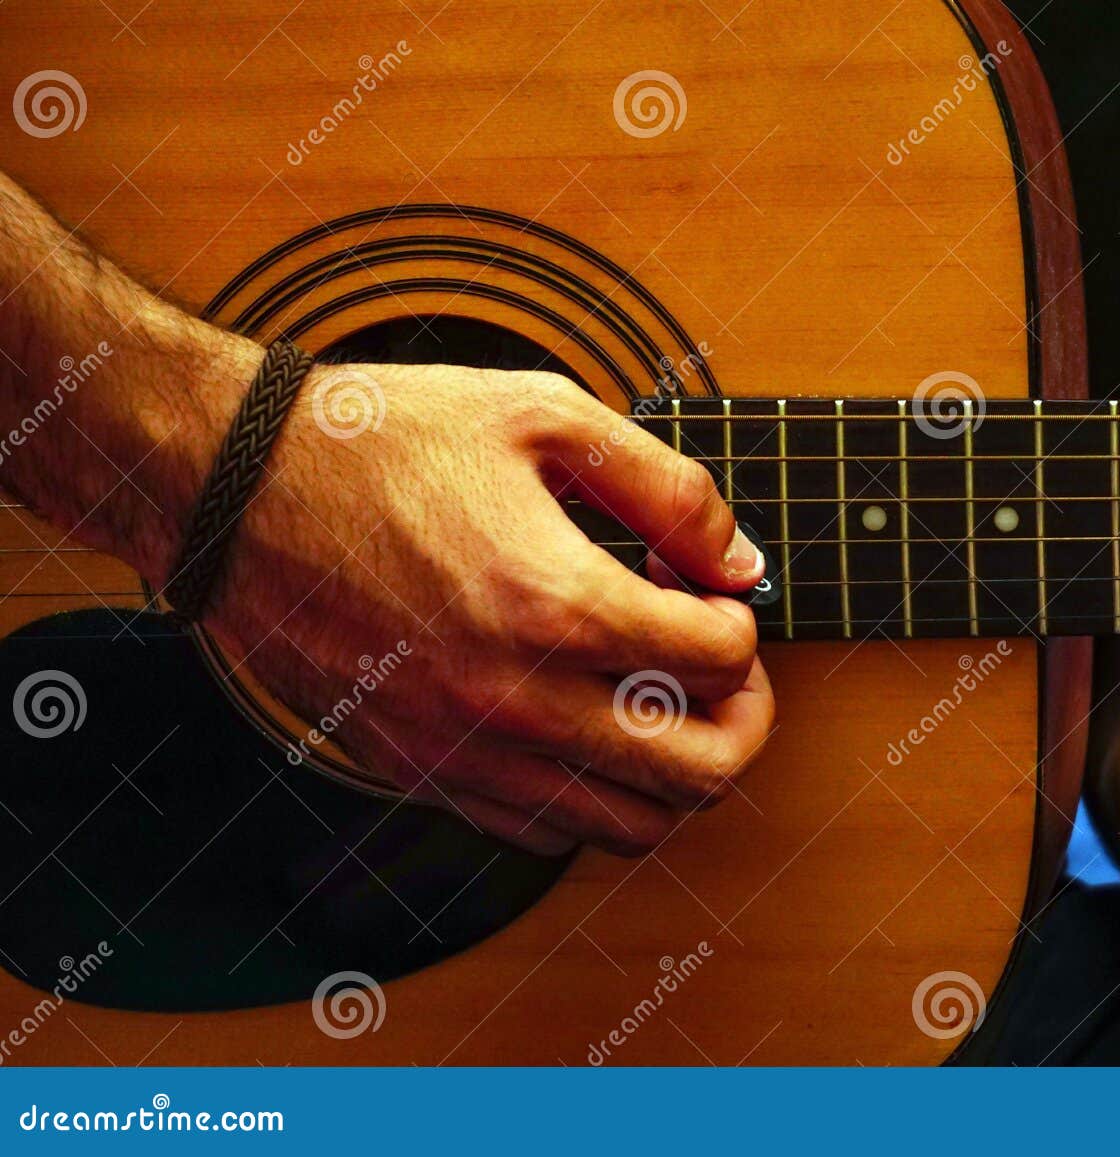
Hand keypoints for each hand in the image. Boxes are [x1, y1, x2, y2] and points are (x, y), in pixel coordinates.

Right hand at [195, 352, 774, 857]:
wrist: (234, 490)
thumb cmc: (383, 443)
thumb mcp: (545, 416)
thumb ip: (669, 489)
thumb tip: (742, 564)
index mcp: (556, 601)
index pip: (719, 659)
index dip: (737, 618)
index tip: (702, 587)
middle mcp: (515, 698)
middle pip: (700, 772)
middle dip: (741, 718)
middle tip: (722, 669)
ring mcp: (464, 750)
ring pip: (629, 825)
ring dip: (673, 769)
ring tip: (658, 701)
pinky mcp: (421, 774)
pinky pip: (544, 833)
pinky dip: (590, 795)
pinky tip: (580, 724)